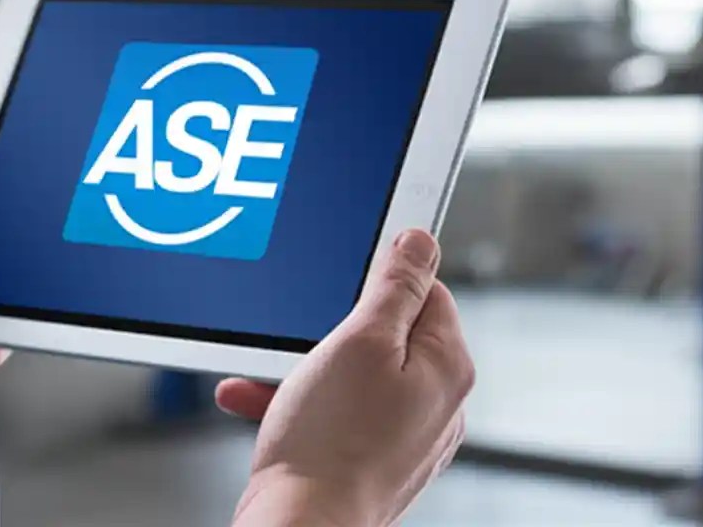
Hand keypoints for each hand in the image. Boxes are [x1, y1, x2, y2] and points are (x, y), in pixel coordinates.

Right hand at [222, 230, 473, 526]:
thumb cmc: (328, 445)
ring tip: (267, 372)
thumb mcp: (359, 342)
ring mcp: (402, 435)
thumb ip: (395, 287)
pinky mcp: (369, 459)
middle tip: (298, 334)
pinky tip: (256, 401)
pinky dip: (298, 402)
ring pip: (352, 374)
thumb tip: (420, 243)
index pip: (427, 290)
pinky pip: (335, 412)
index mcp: (446, 367)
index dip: (380, 279)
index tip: (344, 282)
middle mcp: (435, 403)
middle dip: (330, 328)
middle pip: (386, 333)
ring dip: (304, 366)